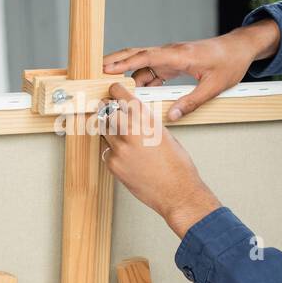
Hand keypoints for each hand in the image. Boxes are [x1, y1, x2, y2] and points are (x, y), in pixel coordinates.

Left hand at [98, 83, 221, 237]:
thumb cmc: (177, 167)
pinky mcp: (114, 165)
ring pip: (103, 131)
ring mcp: (120, 149)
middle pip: (107, 111)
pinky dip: (111, 150)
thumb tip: (134, 118)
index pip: (123, 97)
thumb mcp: (165, 135)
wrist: (177, 192)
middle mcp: (131, 132)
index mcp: (146, 121)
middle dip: (106, 109)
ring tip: (120, 135)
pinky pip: (105, 151)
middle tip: (107, 108)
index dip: (115, 91)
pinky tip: (123, 154)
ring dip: (108, 129)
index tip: (112, 90)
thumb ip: (146, 124)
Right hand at [102, 19, 279, 120]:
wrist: (241, 48)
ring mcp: (172, 58)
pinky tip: (137, 92)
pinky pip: (153, 70)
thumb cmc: (231, 62)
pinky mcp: (175, 63)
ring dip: (129, 76)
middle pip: (137, 56)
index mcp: (179, 55)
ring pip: (144, 65)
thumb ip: (191, 102)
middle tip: (97, 72)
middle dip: (116, 63)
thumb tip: (172, 116)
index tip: (107, 68)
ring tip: (114, 89)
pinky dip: (143, 80)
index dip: (124, 63)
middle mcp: (172, 54)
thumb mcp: (214, 86)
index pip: (145, 57)